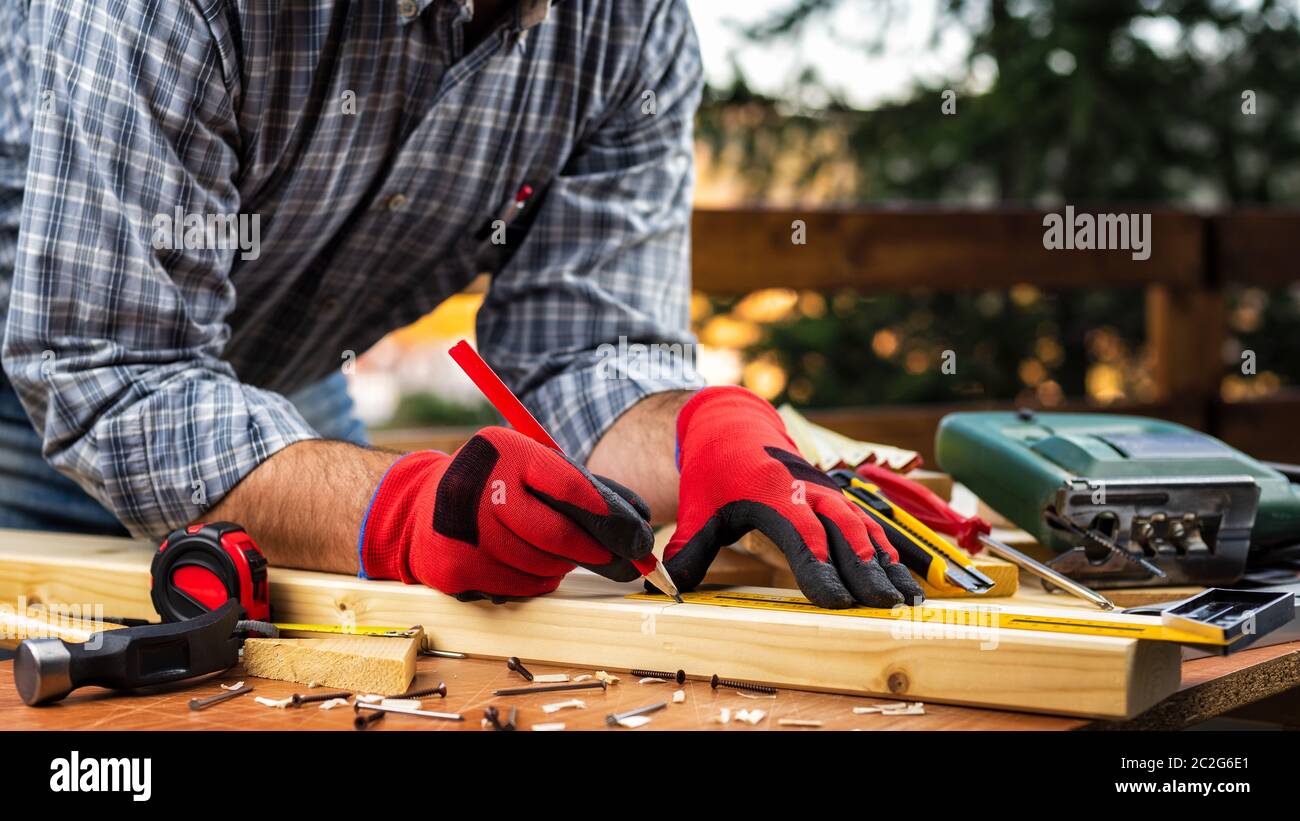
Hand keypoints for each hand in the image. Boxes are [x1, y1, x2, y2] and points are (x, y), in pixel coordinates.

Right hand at [360, 427, 653, 600]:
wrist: (420, 508)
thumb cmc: (495, 485)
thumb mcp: (532, 468)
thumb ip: (581, 486)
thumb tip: (638, 517)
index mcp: (505, 450)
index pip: (569, 486)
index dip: (610, 516)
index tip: (639, 538)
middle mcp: (478, 486)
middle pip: (557, 534)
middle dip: (598, 552)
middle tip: (625, 561)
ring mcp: (461, 530)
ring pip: (540, 566)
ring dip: (563, 567)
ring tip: (562, 556)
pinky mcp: (453, 567)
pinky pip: (517, 587)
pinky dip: (536, 582)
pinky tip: (529, 566)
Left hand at [664, 386, 923, 608]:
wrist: (733, 427)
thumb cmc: (715, 472)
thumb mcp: (697, 508)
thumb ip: (690, 549)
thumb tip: (670, 585)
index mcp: (773, 493)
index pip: (802, 535)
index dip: (820, 567)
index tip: (837, 600)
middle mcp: (807, 490)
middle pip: (843, 532)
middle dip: (865, 569)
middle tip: (884, 605)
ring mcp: (826, 492)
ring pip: (863, 528)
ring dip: (885, 563)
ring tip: (905, 598)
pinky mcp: (836, 496)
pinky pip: (868, 524)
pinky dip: (888, 551)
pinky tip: (903, 578)